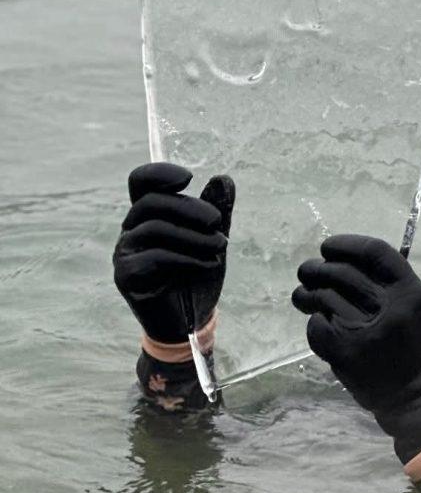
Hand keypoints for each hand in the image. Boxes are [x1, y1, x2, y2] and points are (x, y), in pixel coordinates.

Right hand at [113, 162, 234, 343]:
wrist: (190, 319)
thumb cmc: (197, 273)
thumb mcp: (212, 238)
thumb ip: (218, 211)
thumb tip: (224, 178)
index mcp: (148, 214)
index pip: (140, 182)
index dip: (159, 173)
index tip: (188, 178)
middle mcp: (131, 229)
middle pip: (151, 202)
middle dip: (189, 208)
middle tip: (217, 222)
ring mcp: (124, 252)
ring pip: (155, 229)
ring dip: (194, 236)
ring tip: (220, 247)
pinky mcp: (125, 276)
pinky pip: (155, 257)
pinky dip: (187, 259)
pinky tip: (208, 264)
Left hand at [292, 235, 420, 461]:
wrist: (418, 395)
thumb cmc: (419, 345)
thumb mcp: (417, 306)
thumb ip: (388, 283)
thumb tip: (346, 261)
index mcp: (409, 291)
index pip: (373, 252)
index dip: (346, 244)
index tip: (328, 247)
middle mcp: (387, 307)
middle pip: (342, 273)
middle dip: (318, 268)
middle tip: (308, 270)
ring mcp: (364, 331)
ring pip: (323, 298)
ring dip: (307, 293)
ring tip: (302, 294)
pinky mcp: (344, 354)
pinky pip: (317, 327)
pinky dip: (313, 321)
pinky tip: (317, 322)